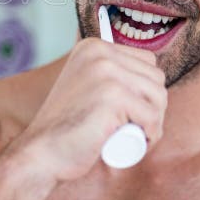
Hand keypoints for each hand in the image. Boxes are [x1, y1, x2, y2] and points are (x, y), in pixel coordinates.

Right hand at [14, 38, 166, 181]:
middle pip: (156, 77)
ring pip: (158, 96)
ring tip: (138, 136)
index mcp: (94, 46)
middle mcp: (100, 53)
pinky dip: (152, 134)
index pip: (147, 61)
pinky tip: (141, 142)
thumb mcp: (86, 85)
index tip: (133, 113)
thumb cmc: (69, 127)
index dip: (147, 90)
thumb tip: (150, 67)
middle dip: (154, 106)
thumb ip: (106, 70)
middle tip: (136, 129)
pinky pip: (152, 117)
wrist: (41, 153)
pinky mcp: (112, 97)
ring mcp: (106, 73)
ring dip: (155, 121)